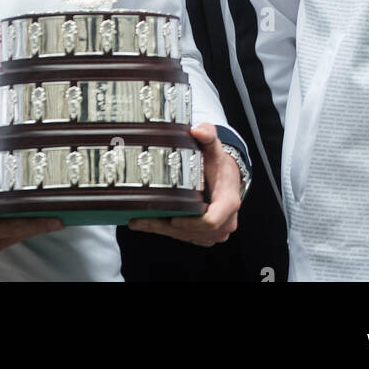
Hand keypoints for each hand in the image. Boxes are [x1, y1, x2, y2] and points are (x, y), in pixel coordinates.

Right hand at [0, 127, 61, 266]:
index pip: (15, 227)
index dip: (38, 223)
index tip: (56, 220)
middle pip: (13, 238)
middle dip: (32, 226)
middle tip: (53, 217)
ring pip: (4, 244)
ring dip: (17, 232)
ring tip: (35, 218)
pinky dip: (3, 236)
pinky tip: (10, 226)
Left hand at [127, 123, 240, 245]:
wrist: (226, 178)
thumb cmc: (219, 164)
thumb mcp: (214, 147)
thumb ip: (208, 135)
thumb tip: (198, 130)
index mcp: (228, 202)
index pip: (210, 221)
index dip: (190, 223)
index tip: (172, 218)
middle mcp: (225, 222)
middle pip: (193, 231)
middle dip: (167, 227)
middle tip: (141, 219)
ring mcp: (216, 232)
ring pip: (186, 236)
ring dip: (162, 230)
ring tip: (139, 221)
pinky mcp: (206, 236)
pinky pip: (185, 237)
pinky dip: (166, 231)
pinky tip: (148, 223)